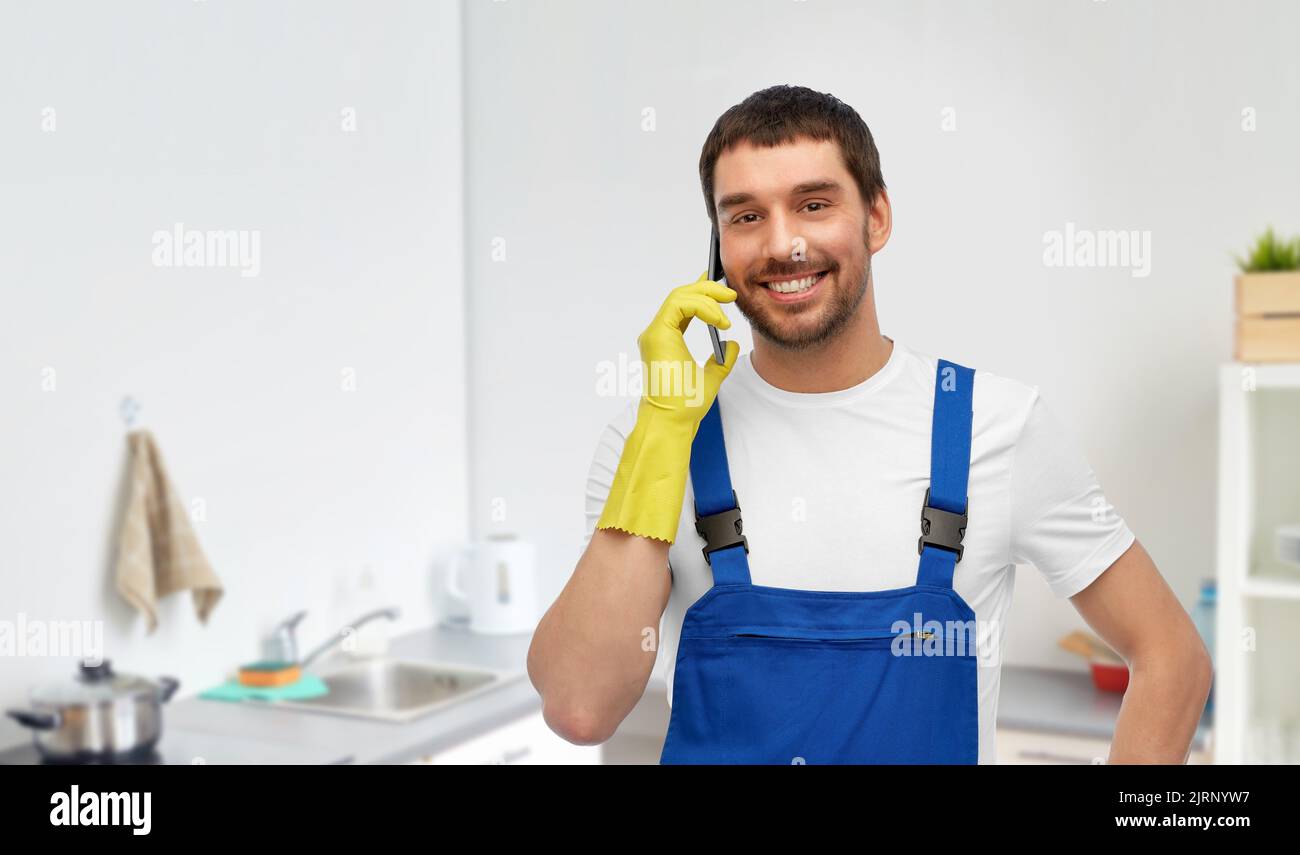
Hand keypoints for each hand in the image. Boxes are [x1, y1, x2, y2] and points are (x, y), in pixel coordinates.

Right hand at [596, 271, 740, 543]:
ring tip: (728, 304)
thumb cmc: (685, 405)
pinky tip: (719, 319)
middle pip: (681, 295)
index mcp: (667, 339)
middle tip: (731, 292)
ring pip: (679, 296)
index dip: (702, 292)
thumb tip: (730, 344)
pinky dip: (702, 307)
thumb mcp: (712, 377)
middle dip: (708, 288)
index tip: (724, 289)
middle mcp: (658, 333)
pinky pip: (679, 306)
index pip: (683, 305)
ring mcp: (655, 333)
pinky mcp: (657, 335)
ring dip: (707, 295)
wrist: (674, 420)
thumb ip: (720, 359)